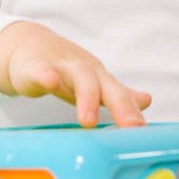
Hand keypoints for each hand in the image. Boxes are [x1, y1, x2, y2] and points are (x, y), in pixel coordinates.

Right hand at [0, 21, 151, 127]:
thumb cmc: (66, 70)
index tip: (144, 133)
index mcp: (100, 79)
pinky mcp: (35, 66)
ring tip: (88, 121)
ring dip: (86, 97)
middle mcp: (85, 71)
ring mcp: (61, 67)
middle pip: (106, 85)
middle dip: (121, 105)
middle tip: (131, 127)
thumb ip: (118, 94)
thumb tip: (147, 101)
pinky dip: (46, 75)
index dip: (133, 112)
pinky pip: (41, 70)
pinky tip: (50, 81)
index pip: (121, 95)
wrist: (30, 45)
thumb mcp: (94, 82)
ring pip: (79, 77)